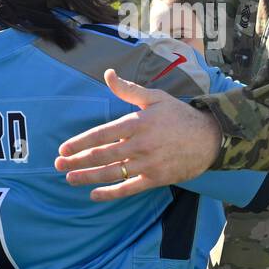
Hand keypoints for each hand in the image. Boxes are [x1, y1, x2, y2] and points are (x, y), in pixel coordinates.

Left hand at [54, 69, 221, 201]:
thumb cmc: (180, 115)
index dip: (80, 143)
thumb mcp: (155, 97)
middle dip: (78, 161)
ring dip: (88, 177)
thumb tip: (108, 74)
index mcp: (137, 123)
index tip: (64, 149)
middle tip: (59, 165)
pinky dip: (110, 193)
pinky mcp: (156, 178)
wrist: (210, 137)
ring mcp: (148, 163)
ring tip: (70, 179)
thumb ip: (128, 90)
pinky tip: (94, 194)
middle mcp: (140, 144)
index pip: (102, 134)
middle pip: (102, 155)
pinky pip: (129, 189)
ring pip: (112, 173)